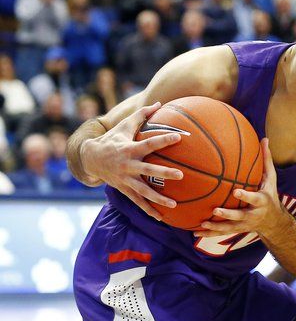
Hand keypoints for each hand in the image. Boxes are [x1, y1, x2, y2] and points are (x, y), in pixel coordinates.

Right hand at [82, 102, 182, 218]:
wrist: (89, 158)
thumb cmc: (112, 139)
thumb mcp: (124, 126)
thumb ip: (141, 115)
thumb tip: (158, 102)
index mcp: (130, 149)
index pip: (149, 143)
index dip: (163, 139)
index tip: (178, 137)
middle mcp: (128, 165)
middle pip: (148, 170)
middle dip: (164, 172)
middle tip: (181, 175)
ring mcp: (125, 179)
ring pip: (143, 191)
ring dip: (158, 199)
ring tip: (174, 204)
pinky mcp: (123, 189)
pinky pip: (137, 202)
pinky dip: (148, 210)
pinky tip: (162, 217)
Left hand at [196, 139, 289, 235]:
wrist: (273, 221)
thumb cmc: (270, 195)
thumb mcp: (271, 179)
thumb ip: (266, 160)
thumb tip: (264, 139)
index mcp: (261, 201)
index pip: (254, 199)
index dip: (246, 196)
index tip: (236, 192)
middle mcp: (253, 215)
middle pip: (240, 216)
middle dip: (228, 215)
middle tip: (215, 210)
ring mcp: (244, 225)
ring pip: (229, 228)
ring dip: (215, 227)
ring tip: (202, 224)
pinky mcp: (237, 230)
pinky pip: (222, 233)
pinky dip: (209, 234)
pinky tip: (195, 232)